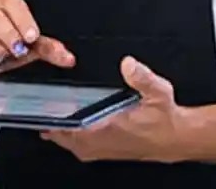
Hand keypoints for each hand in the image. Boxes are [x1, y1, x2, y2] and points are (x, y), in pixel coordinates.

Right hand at [0, 0, 74, 74]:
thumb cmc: (10, 46)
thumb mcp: (32, 46)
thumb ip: (50, 49)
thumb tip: (68, 57)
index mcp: (6, 3)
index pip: (12, 4)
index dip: (23, 20)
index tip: (31, 36)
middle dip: (9, 37)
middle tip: (18, 50)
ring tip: (4, 55)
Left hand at [42, 56, 188, 163]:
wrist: (177, 138)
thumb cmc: (165, 117)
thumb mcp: (158, 91)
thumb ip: (142, 77)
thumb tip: (128, 64)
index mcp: (108, 129)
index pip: (71, 128)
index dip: (54, 120)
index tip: (41, 110)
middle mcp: (102, 142)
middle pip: (64, 138)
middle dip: (51, 125)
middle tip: (37, 111)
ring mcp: (103, 149)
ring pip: (71, 145)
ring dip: (60, 133)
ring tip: (48, 119)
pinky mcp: (107, 151)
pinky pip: (80, 147)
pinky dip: (72, 138)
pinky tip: (70, 127)